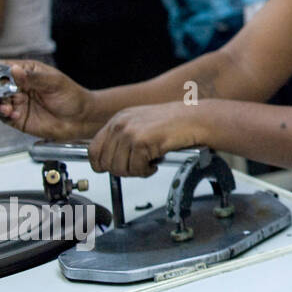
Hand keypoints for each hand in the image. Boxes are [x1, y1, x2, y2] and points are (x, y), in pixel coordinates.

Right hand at [0, 59, 97, 140]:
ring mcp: (16, 102)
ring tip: (6, 107)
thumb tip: (14, 70)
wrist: (81, 119)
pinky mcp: (17, 118)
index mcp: (26, 71)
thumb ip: (34, 77)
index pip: (2, 68)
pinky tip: (14, 115)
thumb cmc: (72, 96)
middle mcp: (17, 86)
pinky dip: (5, 115)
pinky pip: (4, 116)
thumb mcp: (55, 83)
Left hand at [88, 102, 203, 176]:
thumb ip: (124, 138)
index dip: (102, 164)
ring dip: (135, 172)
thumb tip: (110, 160)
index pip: (94, 149)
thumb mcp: (142, 124)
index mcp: (118, 119)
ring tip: (148, 164)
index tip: (114, 168)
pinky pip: (135, 169)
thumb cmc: (176, 123)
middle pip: (105, 162)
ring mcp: (130, 132)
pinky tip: (155, 163)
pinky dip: (146, 171)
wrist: (197, 119)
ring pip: (118, 168)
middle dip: (122, 170)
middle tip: (137, 167)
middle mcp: (120, 124)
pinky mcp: (141, 141)